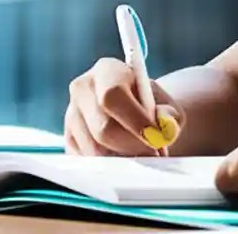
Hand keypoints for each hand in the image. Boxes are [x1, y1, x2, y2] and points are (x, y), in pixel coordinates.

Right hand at [65, 57, 185, 156]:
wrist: (135, 114)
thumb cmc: (152, 107)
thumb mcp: (167, 105)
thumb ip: (169, 114)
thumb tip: (164, 126)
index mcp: (107, 70)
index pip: (113, 96)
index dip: (135, 120)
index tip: (156, 138)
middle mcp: (82, 89)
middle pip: (102, 128)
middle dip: (132, 146)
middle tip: (153, 153)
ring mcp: (71, 115)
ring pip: (94, 150)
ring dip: (123, 159)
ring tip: (143, 155)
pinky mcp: (68, 139)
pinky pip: (87, 161)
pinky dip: (110, 165)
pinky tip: (125, 157)